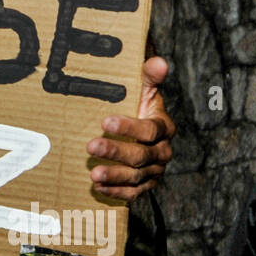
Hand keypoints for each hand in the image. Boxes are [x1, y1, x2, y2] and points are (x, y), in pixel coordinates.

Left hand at [86, 56, 174, 200]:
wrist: (142, 133)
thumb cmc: (140, 107)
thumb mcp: (144, 89)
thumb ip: (149, 76)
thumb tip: (158, 61)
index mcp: (164, 128)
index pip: (149, 130)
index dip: (129, 127)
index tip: (105, 121)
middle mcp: (162, 152)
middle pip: (141, 156)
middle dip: (116, 152)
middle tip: (91, 146)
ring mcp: (154, 171)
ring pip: (136, 177)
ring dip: (114, 176)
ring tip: (93, 174)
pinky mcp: (145, 185)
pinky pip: (133, 193)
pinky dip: (116, 192)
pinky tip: (99, 188)